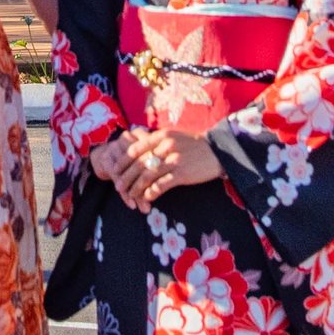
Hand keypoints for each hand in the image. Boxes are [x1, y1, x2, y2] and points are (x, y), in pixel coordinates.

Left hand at [105, 125, 224, 209]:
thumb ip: (156, 142)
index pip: (134, 148)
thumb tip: (136, 149)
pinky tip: (147, 199)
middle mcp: (165, 146)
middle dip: (126, 177)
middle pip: (138, 164)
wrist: (217, 152)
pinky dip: (151, 193)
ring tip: (130, 196)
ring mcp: (174, 160)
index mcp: (161, 136)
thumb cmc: (193, 146)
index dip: (122, 161)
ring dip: (136, 188)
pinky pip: (161, 185)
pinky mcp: (182, 173)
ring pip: (147, 176)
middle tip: (118, 187)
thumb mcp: (174, 137)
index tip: (116, 170)